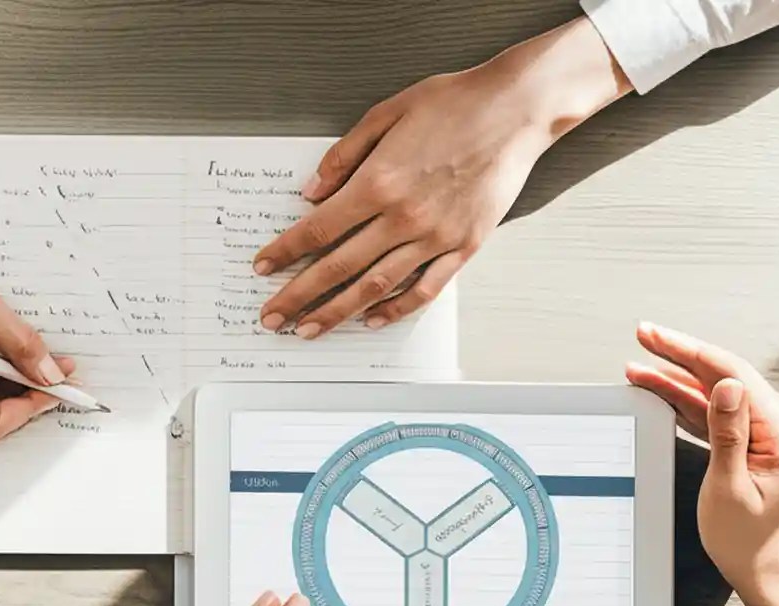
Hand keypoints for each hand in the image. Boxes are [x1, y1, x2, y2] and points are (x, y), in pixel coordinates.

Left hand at [254, 17, 628, 337]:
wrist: (515, 108)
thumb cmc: (453, 103)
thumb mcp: (386, 113)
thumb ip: (343, 156)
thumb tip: (311, 192)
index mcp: (378, 182)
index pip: (317, 229)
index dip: (284, 252)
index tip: (263, 268)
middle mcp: (403, 217)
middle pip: (338, 266)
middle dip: (299, 295)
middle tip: (273, 317)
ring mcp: (436, 236)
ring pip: (376, 286)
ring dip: (337, 312)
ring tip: (310, 329)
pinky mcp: (465, 246)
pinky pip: (425, 288)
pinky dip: (396, 308)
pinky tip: (372, 320)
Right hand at [626, 323, 778, 599]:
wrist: (765, 569)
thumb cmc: (748, 540)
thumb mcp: (729, 487)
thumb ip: (727, 432)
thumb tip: (726, 385)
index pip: (733, 375)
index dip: (689, 351)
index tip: (656, 336)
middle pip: (725, 374)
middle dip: (679, 355)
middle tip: (643, 335)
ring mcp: (776, 428)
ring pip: (718, 389)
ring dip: (678, 378)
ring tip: (640, 366)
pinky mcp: (761, 436)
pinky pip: (720, 410)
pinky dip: (689, 400)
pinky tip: (660, 387)